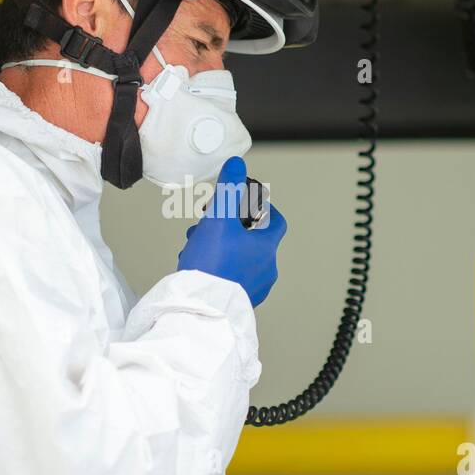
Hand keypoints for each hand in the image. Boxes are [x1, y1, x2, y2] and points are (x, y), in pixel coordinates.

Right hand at [177, 156, 285, 306]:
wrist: (200, 308)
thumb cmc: (213, 265)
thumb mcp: (220, 216)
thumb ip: (229, 188)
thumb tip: (237, 165)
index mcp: (267, 248)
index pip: (276, 221)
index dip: (263, 208)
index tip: (247, 203)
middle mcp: (265, 270)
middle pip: (252, 240)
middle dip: (230, 228)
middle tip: (211, 223)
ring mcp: (252, 288)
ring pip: (239, 259)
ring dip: (220, 247)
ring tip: (198, 243)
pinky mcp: (236, 302)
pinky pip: (229, 278)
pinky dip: (216, 267)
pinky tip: (197, 264)